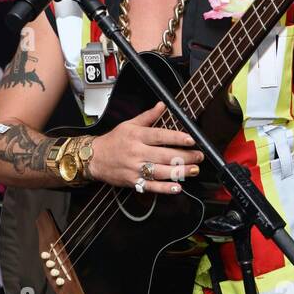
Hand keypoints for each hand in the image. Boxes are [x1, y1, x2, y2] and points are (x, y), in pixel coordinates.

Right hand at [87, 101, 205, 192]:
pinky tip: (178, 187)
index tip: (191, 140)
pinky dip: (165, 188)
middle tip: (199, 156)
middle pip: (164, 155)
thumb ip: (148, 116)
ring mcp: (135, 168)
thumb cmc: (114, 141)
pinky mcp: (133, 182)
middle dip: (185, 156)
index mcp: (136, 136)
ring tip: (194, 169)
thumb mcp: (129, 124)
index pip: (159, 136)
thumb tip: (162, 104)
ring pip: (161, 172)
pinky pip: (151, 186)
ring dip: (180, 172)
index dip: (176, 138)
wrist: (94, 158)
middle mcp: (136, 152)